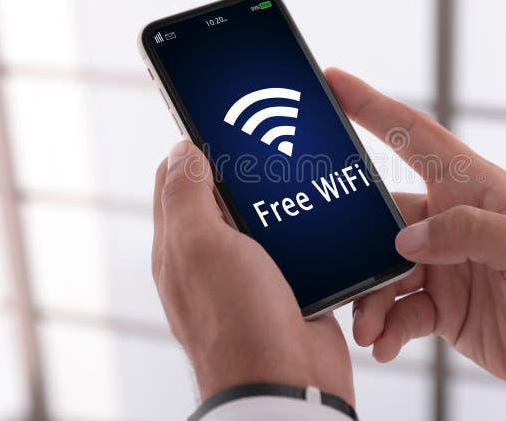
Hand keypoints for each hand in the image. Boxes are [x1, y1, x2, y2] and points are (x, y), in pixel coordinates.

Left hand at [152, 141, 353, 403]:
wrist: (288, 385)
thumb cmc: (238, 322)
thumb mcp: (201, 247)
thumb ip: (187, 195)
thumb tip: (182, 149)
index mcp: (180, 245)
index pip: (178, 179)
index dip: (197, 146)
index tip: (227, 120)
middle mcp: (212, 258)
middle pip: (226, 195)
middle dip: (249, 169)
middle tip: (276, 145)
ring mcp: (252, 274)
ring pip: (268, 218)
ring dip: (285, 200)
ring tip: (304, 176)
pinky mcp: (291, 286)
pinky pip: (300, 246)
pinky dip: (312, 231)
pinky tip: (327, 216)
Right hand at [326, 68, 505, 398]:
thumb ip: (472, 232)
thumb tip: (409, 238)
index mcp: (475, 189)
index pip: (415, 136)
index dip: (373, 107)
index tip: (335, 84)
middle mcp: (452, 220)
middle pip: (382, 216)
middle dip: (353, 242)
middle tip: (337, 266)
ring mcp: (443, 263)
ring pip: (382, 269)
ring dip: (368, 298)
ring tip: (367, 328)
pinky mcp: (441, 303)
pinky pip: (396, 309)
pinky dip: (385, 326)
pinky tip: (383, 344)